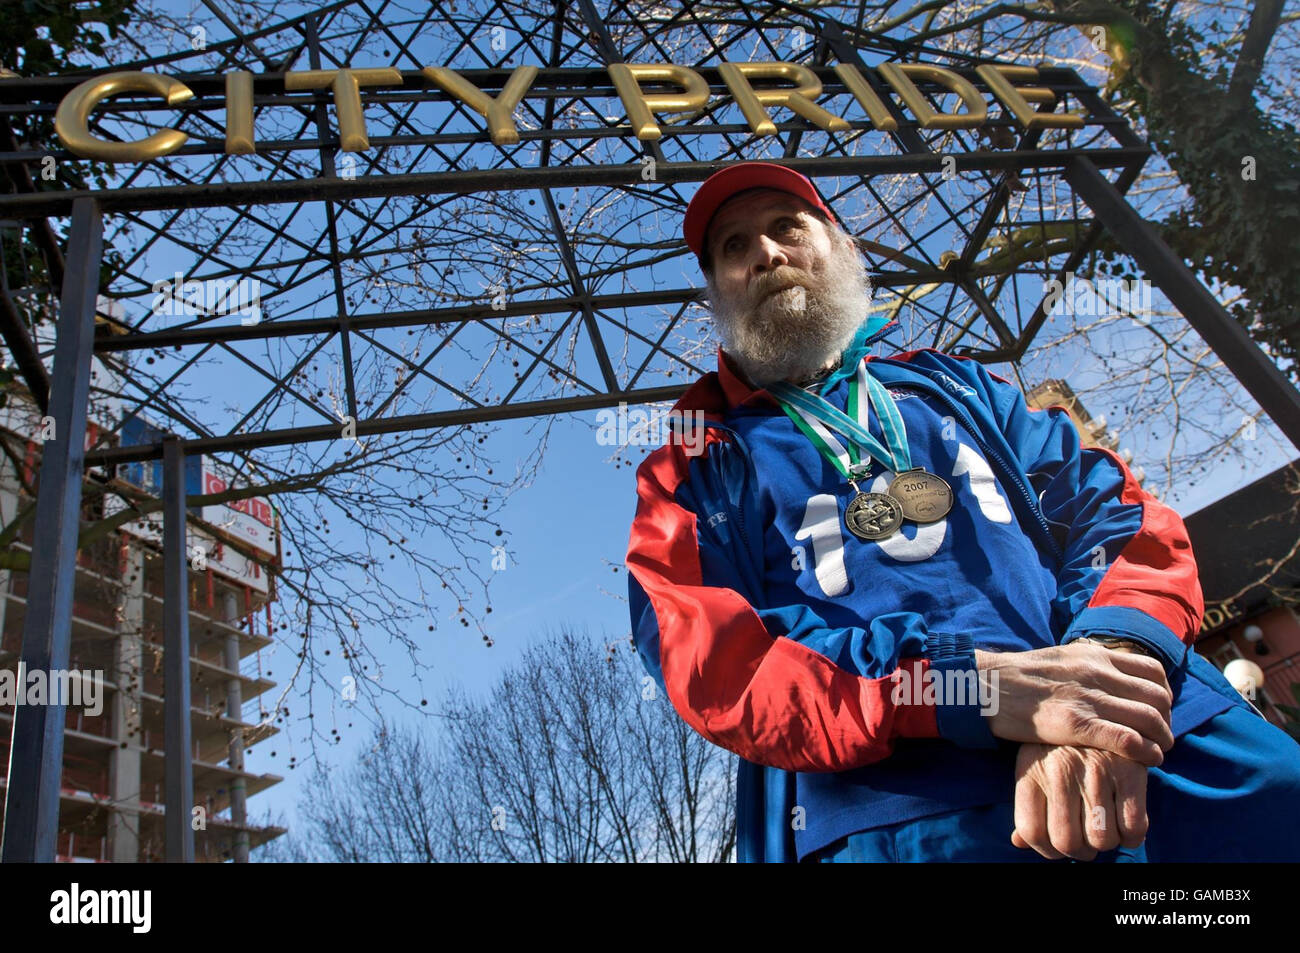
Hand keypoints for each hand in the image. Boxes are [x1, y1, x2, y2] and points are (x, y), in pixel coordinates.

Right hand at [975, 641, 1172, 764]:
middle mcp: (1097, 672)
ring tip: (1158, 750)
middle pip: (1157, 696)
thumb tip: (1111, 674)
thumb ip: (1089, 664)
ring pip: (1149, 718)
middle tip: (1161, 735)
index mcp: (1094, 654)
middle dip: (1167, 719)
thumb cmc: (1018, 677)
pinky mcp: (1077, 724)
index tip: (1160, 709)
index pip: (1152, 670)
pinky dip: (1147, 752)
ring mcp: (1088, 698)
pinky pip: (1129, 740)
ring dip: (1162, 738)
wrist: (986, 686)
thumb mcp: (1060, 657)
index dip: (1165, 693)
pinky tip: (1149, 760)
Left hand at [1010, 742, 1147, 860]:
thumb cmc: (1060, 743)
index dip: (1048, 851)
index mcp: (1031, 771)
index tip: (1060, 846)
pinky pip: (1134, 827)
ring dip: (1106, 843)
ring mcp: (1095, 771)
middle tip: (1087, 840)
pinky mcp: (1129, 771)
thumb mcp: (1033, 764)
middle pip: (1067, 842)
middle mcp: (1060, 772)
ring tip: (1105, 828)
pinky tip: (1126, 825)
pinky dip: (1132, 836)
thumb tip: (1019, 842)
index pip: (1032, 833)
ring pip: (1102, 840)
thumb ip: (1028, 804)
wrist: (1096, 701)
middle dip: (1080, 851)